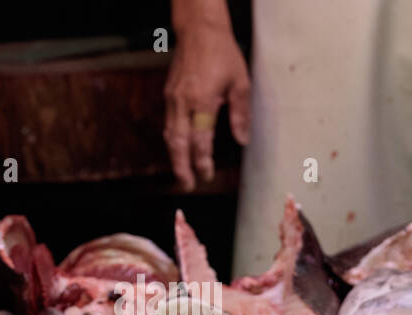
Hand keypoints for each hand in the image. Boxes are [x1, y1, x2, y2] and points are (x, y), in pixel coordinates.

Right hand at [164, 20, 250, 189]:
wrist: (199, 30)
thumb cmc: (223, 54)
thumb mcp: (241, 84)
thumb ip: (241, 114)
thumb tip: (242, 141)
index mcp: (202, 101)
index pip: (201, 140)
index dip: (203, 162)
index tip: (207, 176)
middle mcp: (182, 102)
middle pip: (178, 142)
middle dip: (181, 166)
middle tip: (186, 186)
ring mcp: (172, 98)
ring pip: (170, 133)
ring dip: (175, 156)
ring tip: (182, 174)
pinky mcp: (169, 93)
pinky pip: (169, 122)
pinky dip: (174, 140)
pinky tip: (180, 150)